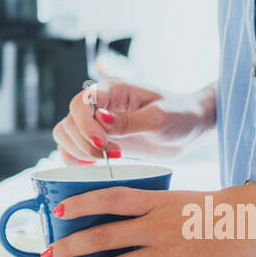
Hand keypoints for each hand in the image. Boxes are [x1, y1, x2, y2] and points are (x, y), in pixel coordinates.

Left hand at [45, 185, 255, 256]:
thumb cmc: (222, 207)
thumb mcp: (181, 196)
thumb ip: (151, 206)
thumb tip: (120, 214)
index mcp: (159, 200)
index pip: (111, 198)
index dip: (82, 204)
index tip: (60, 211)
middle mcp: (158, 225)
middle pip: (104, 235)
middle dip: (71, 246)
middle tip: (48, 253)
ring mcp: (168, 252)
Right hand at [51, 79, 214, 163]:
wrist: (190, 128)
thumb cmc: (180, 116)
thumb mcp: (159, 119)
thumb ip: (130, 121)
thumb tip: (101, 119)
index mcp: (113, 89)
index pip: (81, 104)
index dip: (86, 127)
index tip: (105, 145)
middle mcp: (100, 103)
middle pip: (69, 121)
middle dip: (85, 144)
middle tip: (114, 155)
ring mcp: (97, 121)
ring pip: (65, 134)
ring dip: (78, 151)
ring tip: (107, 159)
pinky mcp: (99, 139)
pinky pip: (72, 148)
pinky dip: (76, 159)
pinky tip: (96, 166)